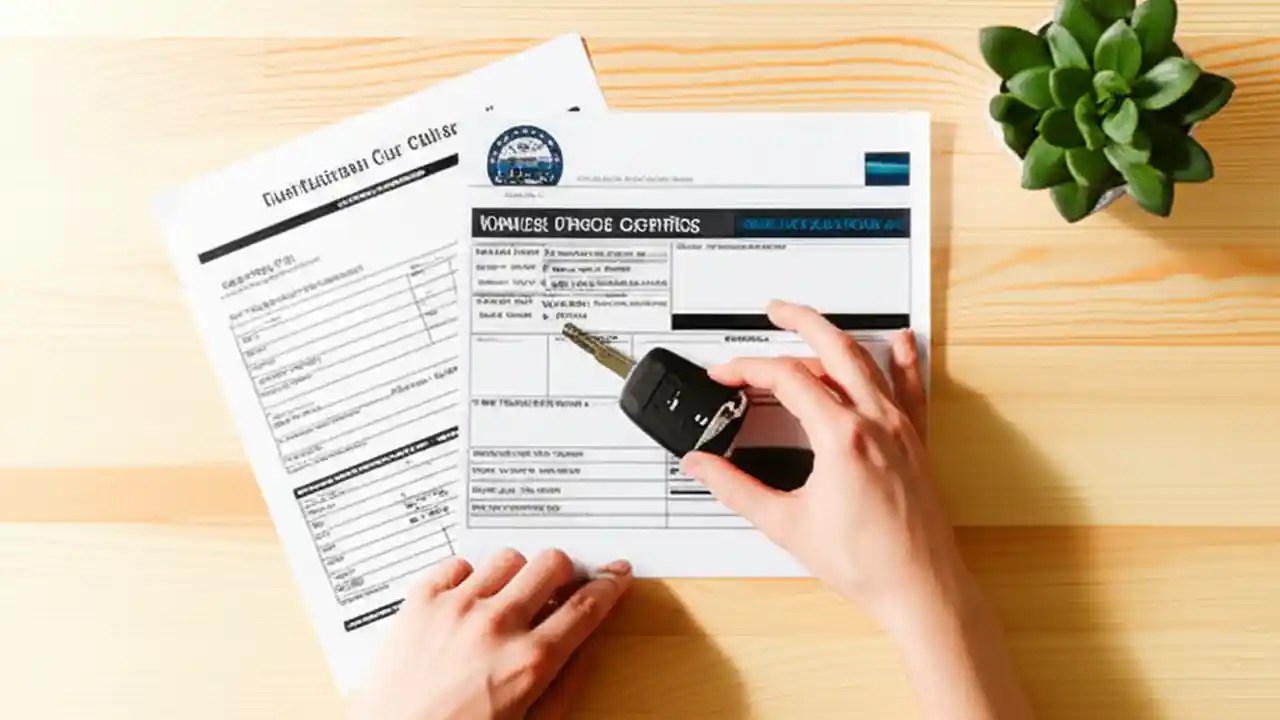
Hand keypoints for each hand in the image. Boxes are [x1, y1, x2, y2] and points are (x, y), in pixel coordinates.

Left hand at [349, 549, 631, 719]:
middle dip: (564, 573)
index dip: (608, 585)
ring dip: (516, 576)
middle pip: (552, 564)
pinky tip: (468, 601)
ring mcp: (456, 607)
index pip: (585, 606)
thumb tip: (586, 646)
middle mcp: (496, 625)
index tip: (614, 576)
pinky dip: (469, 577)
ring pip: (509, 558)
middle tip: (558, 588)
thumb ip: (565, 684)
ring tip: (506, 601)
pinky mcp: (421, 600)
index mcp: (529, 661)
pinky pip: (459, 563)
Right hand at [682, 300, 967, 630]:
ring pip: (868, 363)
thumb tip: (704, 466)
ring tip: (815, 325)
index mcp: (841, 436)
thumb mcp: (786, 524)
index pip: (786, 378)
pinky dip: (902, 360)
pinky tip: (901, 343)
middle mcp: (876, 422)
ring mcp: (901, 429)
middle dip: (800, 321)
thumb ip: (736, 489)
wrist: (919, 588)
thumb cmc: (867, 563)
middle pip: (834, 348)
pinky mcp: (917, 443)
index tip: (726, 374)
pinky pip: (911, 388)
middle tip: (775, 309)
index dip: (748, 368)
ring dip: (837, 338)